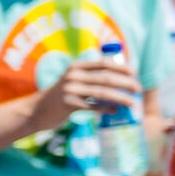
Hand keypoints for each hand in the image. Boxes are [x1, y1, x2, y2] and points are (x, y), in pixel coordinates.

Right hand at [24, 56, 138, 136]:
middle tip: (137, 89)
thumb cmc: (60, 97)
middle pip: (106, 78)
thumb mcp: (72, 81)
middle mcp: (73, 76)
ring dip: (120, 97)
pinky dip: (106, 109)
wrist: (36, 111)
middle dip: (125, 83)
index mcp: (76, 66)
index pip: (103, 64)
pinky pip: (93, 106)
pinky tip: (115, 111)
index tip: (134, 74)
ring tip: (132, 102)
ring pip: (102, 92)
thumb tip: (119, 81)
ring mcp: (70, 89)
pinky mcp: (68, 104)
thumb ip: (90, 78)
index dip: (121, 68)